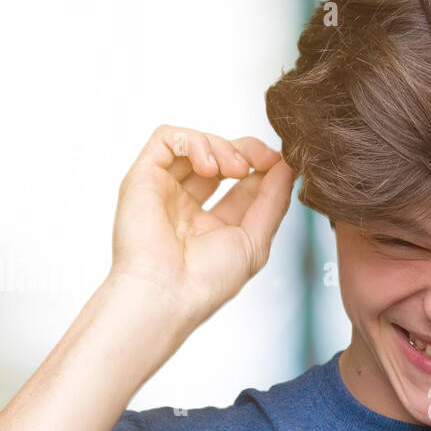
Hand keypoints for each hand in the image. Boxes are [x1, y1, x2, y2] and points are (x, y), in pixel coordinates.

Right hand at [108, 125, 295, 331]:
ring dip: (222, 146)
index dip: (263, 168)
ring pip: (195, 144)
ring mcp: (163, 189)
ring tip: (235, 169)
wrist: (167, 293)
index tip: (281, 165)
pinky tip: (209, 166)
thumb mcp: (255, 241)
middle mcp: (186, 205)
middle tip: (263, 159)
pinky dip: (193, 141)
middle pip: (219, 157)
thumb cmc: (207, 281)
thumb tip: (288, 168)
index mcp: (212, 225)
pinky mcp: (142, 176)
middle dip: (246, 151)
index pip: (242, 183)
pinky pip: (166, 138)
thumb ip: (273, 202)